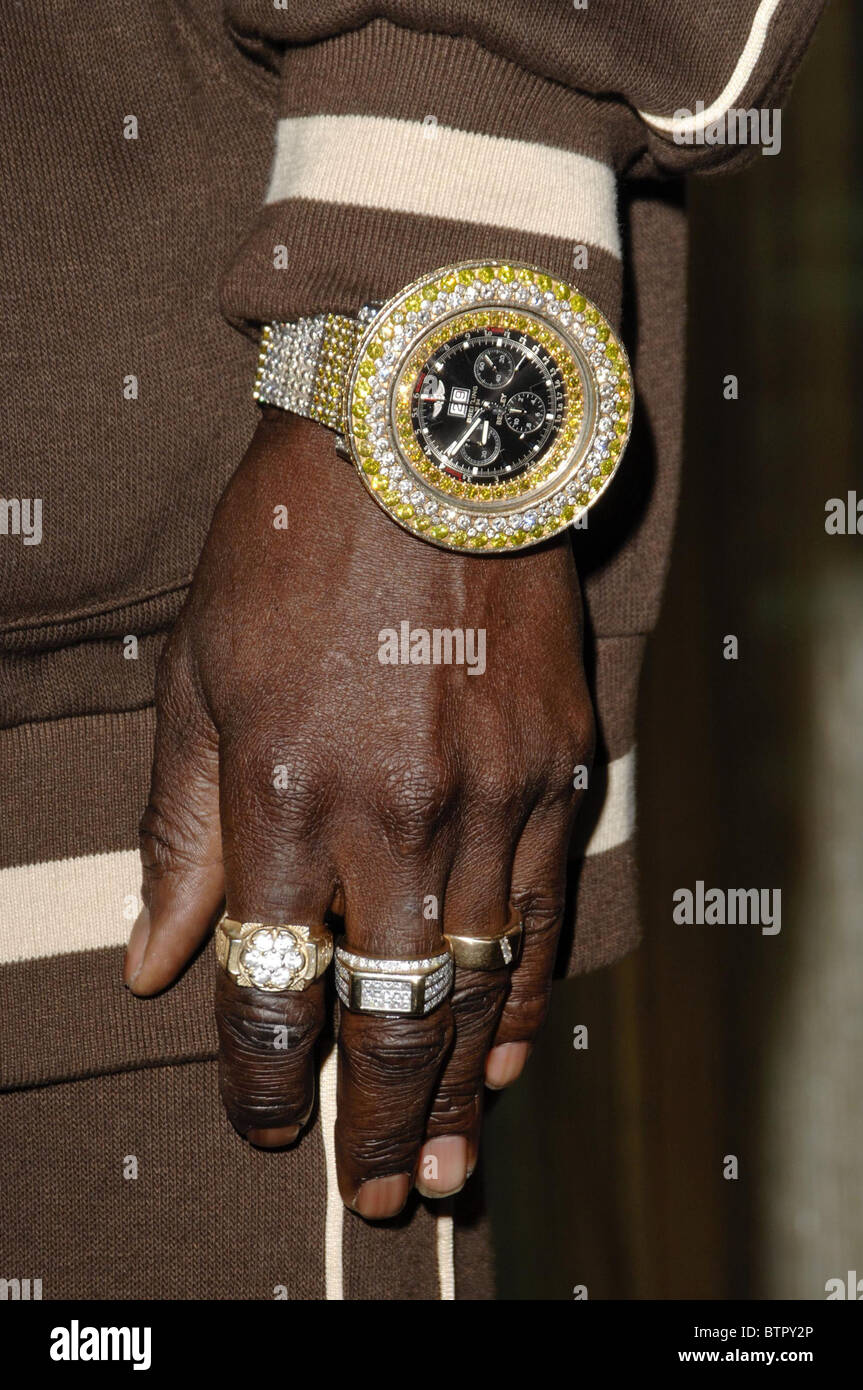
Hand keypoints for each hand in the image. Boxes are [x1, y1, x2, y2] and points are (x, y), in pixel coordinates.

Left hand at [124, 409, 593, 1218]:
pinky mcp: (560, 767)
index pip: (268, 990)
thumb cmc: (289, 555)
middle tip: (372, 1189)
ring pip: (476, 984)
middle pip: (387, 1017)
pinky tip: (510, 1051)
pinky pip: (545, 913)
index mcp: (284, 798)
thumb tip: (158, 965)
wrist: (421, 443)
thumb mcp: (198, 684)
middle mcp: (395, 815)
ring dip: (457, 1086)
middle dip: (372, 1121)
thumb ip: (179, 835)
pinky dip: (526, 994)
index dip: (261, 1080)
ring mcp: (491, 796)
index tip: (262, 1121)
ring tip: (443, 1161)